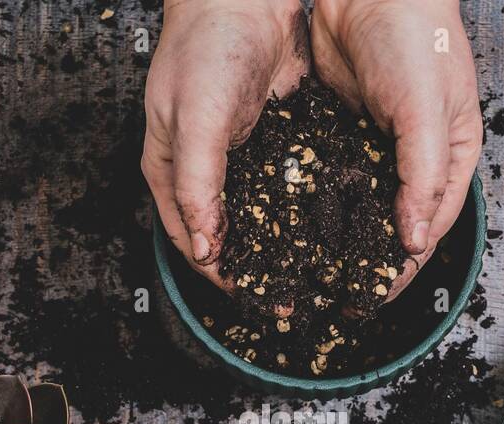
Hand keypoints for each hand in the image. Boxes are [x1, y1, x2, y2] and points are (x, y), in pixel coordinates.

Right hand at [142, 0, 309, 287]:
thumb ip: (198, 186)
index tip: (253, 296)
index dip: (219, 272)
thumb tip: (204, 249)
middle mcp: (206, 172)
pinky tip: (332, 226)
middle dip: (258, 267)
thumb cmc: (206, 48)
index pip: (191, 241)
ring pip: (263, 216)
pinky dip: (307, 208)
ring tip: (316, 270)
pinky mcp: (277, 142)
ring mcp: (243, 158)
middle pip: (229, 235)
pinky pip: (291, 185)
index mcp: (171, 172)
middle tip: (290, 294)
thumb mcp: (195, 121)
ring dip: (286, 243)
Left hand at [312, 0, 481, 299]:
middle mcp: (416, 160)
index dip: (403, 268)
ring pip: (361, 206)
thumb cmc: (417, 37)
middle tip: (337, 295)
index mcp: (450, 159)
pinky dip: (319, 203)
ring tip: (314, 271)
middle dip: (367, 262)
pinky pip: (333, 177)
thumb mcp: (427, 111)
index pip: (428, 229)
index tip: (373, 297)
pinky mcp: (344, 131)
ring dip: (340, 238)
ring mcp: (379, 147)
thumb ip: (421, 177)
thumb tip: (414, 242)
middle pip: (393, 226)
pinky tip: (296, 225)